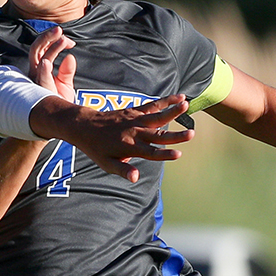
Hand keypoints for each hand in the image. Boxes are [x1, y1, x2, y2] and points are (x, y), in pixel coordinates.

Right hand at [29, 26, 76, 100]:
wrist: (56, 122)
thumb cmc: (58, 103)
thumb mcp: (65, 84)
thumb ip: (67, 71)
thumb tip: (70, 57)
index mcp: (40, 69)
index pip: (44, 48)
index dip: (55, 41)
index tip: (70, 42)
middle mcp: (35, 71)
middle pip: (37, 47)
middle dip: (47, 37)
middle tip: (59, 29)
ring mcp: (35, 79)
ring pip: (37, 55)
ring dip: (48, 44)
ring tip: (62, 38)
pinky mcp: (38, 88)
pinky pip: (39, 75)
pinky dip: (43, 68)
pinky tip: (47, 62)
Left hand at [36, 94, 193, 182]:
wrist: (84, 126)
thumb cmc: (97, 149)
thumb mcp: (106, 163)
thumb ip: (123, 170)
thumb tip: (135, 178)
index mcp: (129, 147)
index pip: (150, 153)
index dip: (164, 154)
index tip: (178, 154)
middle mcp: (134, 133)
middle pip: (158, 134)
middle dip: (175, 135)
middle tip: (191, 134)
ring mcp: (135, 120)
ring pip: (157, 115)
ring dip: (172, 110)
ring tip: (187, 105)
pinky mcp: (135, 111)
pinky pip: (153, 105)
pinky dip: (166, 101)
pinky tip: (180, 98)